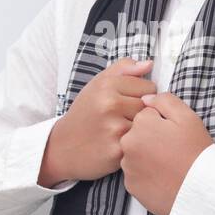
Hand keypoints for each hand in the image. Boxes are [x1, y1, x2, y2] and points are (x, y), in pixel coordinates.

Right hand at [38, 56, 155, 186]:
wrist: (63, 146)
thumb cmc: (85, 113)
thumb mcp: (98, 84)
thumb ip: (124, 69)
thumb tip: (149, 64)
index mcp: (107, 85)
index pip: (149, 87)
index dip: (141, 95)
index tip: (127, 101)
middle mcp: (110, 105)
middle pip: (150, 106)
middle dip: (141, 112)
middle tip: (123, 118)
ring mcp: (114, 128)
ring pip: (147, 124)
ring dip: (139, 129)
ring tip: (122, 130)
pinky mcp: (117, 150)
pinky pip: (141, 142)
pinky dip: (135, 144)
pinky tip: (120, 143)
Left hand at [119, 91, 214, 214]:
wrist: (200, 189)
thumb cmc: (196, 151)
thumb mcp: (187, 117)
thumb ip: (164, 100)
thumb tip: (145, 99)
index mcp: (141, 124)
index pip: (147, 116)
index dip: (163, 123)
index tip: (174, 134)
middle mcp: (128, 144)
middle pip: (138, 135)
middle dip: (152, 139)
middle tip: (172, 150)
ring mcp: (127, 167)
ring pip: (135, 155)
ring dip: (147, 157)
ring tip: (169, 165)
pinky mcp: (131, 186)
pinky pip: (136, 174)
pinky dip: (146, 175)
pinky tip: (163, 177)